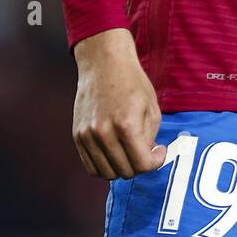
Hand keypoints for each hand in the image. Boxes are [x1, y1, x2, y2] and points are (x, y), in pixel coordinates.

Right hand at [72, 26, 166, 179]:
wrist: (104, 63)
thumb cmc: (132, 82)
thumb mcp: (152, 107)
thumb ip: (150, 137)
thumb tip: (146, 157)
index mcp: (126, 125)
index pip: (143, 164)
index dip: (156, 161)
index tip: (159, 152)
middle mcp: (104, 133)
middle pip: (125, 171)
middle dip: (140, 165)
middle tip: (145, 151)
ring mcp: (88, 136)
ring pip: (106, 173)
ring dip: (122, 167)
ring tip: (130, 152)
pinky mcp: (78, 135)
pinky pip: (91, 165)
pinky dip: (105, 166)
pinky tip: (115, 152)